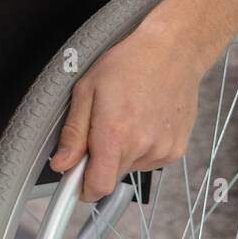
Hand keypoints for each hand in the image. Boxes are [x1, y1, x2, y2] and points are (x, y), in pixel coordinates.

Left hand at [48, 22, 203, 202]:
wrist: (173, 51)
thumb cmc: (129, 62)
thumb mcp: (87, 88)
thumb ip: (73, 132)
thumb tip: (61, 164)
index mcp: (115, 133)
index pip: (97, 186)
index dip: (82, 187)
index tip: (75, 179)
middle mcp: (141, 146)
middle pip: (111, 175)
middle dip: (101, 159)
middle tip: (103, 125)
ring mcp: (162, 150)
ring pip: (130, 167)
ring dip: (123, 151)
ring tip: (128, 115)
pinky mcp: (177, 149)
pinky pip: (150, 160)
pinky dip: (143, 147)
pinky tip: (145, 119)